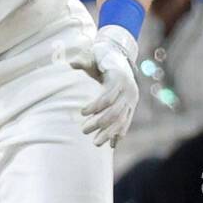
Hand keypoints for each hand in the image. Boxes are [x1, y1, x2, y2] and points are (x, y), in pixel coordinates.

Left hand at [71, 25, 138, 147]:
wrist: (120, 59)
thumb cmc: (101, 59)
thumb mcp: (92, 57)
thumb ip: (83, 61)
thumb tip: (71, 63)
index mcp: (119, 79)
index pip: (108, 96)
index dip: (95, 106)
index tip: (81, 113)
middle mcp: (128, 91)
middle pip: (115, 111)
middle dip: (99, 123)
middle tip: (83, 130)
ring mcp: (132, 100)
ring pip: (122, 120)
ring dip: (109, 133)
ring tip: (95, 144)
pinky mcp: (132, 107)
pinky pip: (127, 122)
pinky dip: (119, 134)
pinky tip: (112, 145)